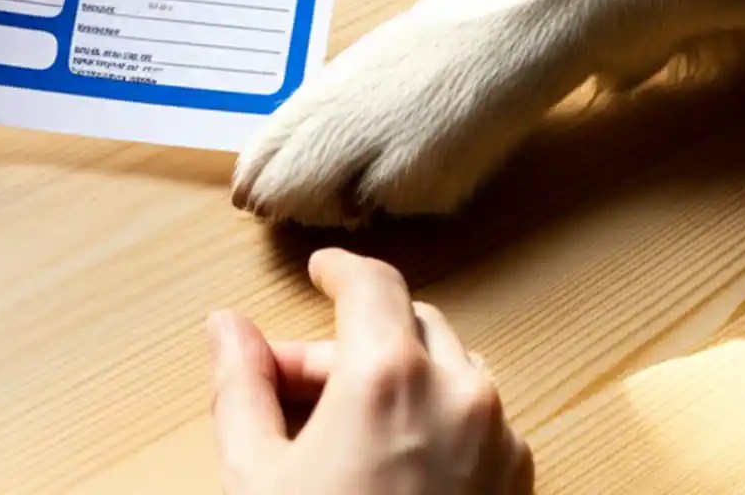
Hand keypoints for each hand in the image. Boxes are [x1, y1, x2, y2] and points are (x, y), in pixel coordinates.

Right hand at [209, 249, 532, 494]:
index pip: (371, 283)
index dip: (338, 270)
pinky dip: (435, 414)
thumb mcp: (255, 475)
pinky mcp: (518, 478)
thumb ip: (240, 384)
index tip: (319, 272)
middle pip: (408, 323)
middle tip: (299, 380)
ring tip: (344, 430)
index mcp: (388, 376)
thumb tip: (226, 327)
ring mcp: (498, 437)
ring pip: (448, 367)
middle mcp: (458, 393)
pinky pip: (477, 416)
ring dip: (398, 375)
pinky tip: (391, 463)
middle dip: (354, 339)